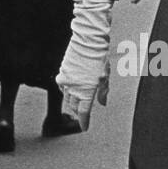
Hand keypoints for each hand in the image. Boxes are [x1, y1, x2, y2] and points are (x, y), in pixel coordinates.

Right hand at [56, 0, 113, 131]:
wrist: (88, 40)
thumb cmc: (100, 57)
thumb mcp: (105, 76)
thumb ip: (103, 91)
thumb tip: (103, 103)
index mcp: (87, 91)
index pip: (83, 112)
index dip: (83, 122)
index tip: (84, 127)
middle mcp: (75, 88)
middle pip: (74, 107)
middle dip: (79, 112)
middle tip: (83, 114)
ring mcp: (66, 80)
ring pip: (67, 98)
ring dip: (72, 102)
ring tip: (77, 103)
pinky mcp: (62, 73)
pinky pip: (62, 87)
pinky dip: (66, 90)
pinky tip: (71, 89)